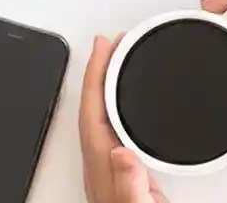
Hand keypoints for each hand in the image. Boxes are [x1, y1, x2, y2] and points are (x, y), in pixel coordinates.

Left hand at [80, 34, 169, 202]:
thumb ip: (130, 184)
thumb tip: (121, 153)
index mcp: (104, 166)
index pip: (93, 109)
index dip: (96, 72)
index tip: (103, 43)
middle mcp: (104, 165)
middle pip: (96, 105)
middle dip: (102, 70)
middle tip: (113, 42)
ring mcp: (114, 169)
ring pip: (106, 116)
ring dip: (111, 86)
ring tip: (121, 62)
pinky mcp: (129, 176)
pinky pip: (119, 129)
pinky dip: (124, 108)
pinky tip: (133, 105)